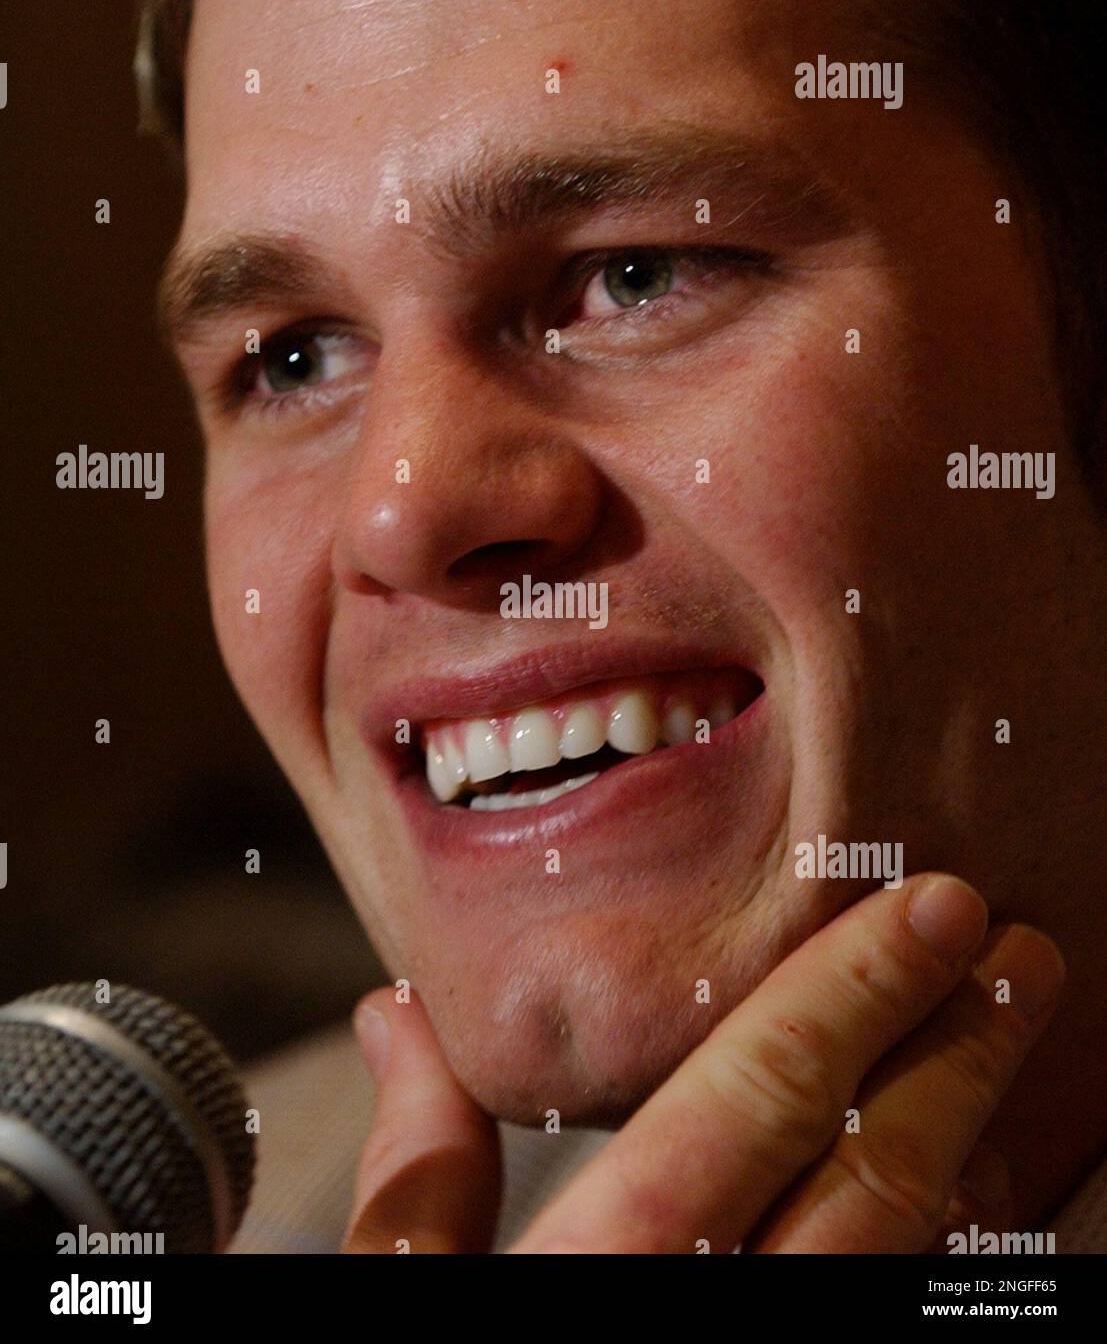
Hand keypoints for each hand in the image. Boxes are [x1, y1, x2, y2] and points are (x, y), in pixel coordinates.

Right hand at [341, 873, 1063, 1252]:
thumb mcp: (406, 1299)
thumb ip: (420, 1162)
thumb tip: (401, 1014)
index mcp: (612, 1264)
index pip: (761, 1094)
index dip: (853, 990)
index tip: (932, 908)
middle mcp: (721, 1318)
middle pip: (872, 1171)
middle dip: (956, 1049)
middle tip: (1019, 951)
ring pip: (913, 1259)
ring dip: (973, 1144)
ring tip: (1007, 1047)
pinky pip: (902, 1322)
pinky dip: (949, 1252)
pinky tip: (974, 1196)